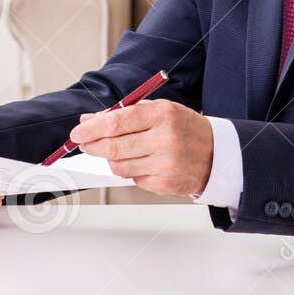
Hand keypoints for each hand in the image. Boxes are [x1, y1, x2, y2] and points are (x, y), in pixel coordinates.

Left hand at [71, 99, 213, 195]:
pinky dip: (129, 170)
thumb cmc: (184, 128)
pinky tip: (142, 162)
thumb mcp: (160, 111)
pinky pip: (132, 178)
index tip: (77, 132)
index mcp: (163, 115)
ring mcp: (165, 164)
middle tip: (85, 143)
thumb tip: (89, 121)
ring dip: (111, 159)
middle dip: (92, 145)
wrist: (216, 154)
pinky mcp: (164, 183)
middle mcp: (165, 139)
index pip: (116, 122)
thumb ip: (124, 114)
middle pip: (113, 147)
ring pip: (118, 165)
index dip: (91, 129)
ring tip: (120, 151)